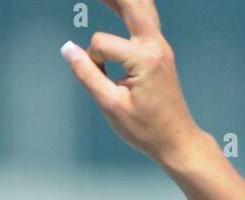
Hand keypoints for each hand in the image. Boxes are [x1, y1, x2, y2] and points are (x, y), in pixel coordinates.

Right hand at [60, 0, 203, 166]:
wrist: (177, 140)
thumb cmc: (146, 129)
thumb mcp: (111, 105)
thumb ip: (87, 75)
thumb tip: (67, 48)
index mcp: (144, 60)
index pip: (101, 45)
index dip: (94, 62)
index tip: (105, 84)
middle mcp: (156, 48)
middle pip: (132, 5)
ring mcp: (161, 48)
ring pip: (142, 7)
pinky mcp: (160, 52)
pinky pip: (145, 20)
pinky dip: (131, 7)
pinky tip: (120, 3)